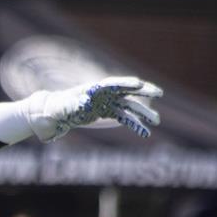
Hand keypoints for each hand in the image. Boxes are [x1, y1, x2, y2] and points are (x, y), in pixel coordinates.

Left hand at [20, 76, 163, 141]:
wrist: (56, 113)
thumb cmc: (58, 107)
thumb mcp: (63, 106)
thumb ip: (72, 104)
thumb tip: (83, 103)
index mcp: (94, 89)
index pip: (112, 83)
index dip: (125, 83)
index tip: (139, 83)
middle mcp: (104, 94)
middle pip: (127, 91)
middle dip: (143, 92)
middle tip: (160, 93)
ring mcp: (107, 103)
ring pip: (129, 107)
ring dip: (143, 114)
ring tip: (157, 121)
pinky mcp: (107, 112)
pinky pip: (124, 118)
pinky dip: (134, 125)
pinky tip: (145, 133)